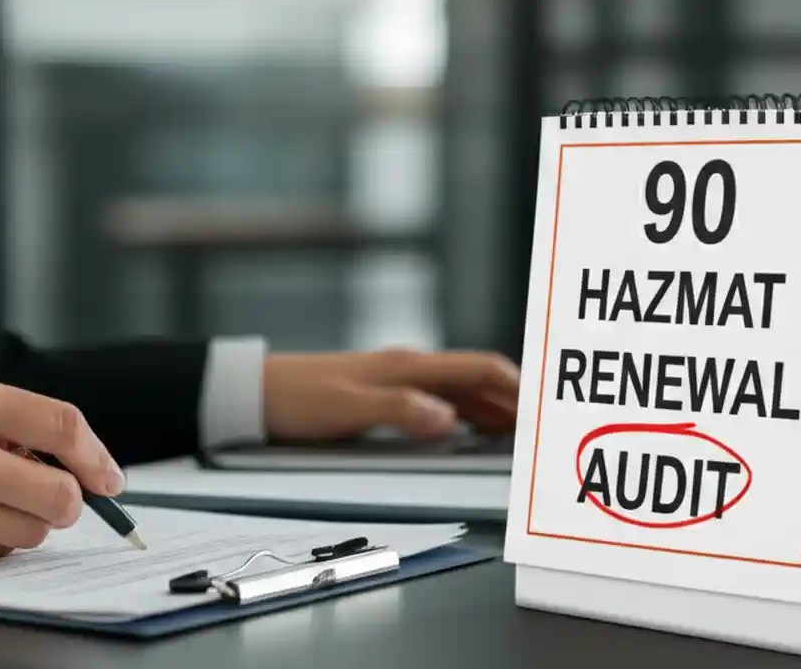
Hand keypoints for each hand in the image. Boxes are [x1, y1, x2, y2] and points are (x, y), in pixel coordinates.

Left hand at [263, 348, 519, 440]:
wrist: (257, 393)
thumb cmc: (298, 398)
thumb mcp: (350, 408)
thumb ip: (401, 411)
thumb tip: (448, 419)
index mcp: (408, 367)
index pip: (479, 367)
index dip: (517, 386)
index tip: (544, 406)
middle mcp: (409, 369)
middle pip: (477, 380)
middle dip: (513, 400)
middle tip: (541, 427)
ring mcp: (398, 380)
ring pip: (460, 392)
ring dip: (491, 410)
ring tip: (515, 433)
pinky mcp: (385, 394)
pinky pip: (439, 402)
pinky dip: (464, 415)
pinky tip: (468, 432)